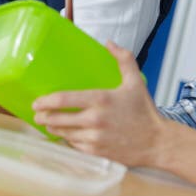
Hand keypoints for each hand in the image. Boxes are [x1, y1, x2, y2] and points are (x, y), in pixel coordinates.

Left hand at [32, 41, 164, 165]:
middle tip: (36, 114)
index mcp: (100, 100)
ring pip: (64, 134)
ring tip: (47, 123)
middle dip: (43, 117)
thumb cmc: (145, 112)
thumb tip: (109, 42)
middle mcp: (94, 120)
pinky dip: (68, 140)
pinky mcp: (97, 152)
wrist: (158, 143)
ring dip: (53, 129)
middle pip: (58, 119)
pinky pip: (74, 146)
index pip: (64, 99)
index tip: (36, 102)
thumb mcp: (135, 81)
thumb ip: (123, 59)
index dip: (45, 101)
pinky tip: (65, 135)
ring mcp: (94, 138)